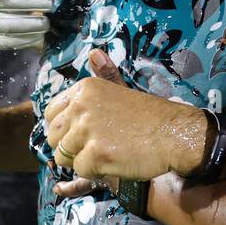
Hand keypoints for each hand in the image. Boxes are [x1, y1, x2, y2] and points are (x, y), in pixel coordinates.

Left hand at [45, 49, 202, 193]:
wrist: (175, 134)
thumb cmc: (151, 116)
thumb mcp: (122, 89)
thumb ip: (104, 75)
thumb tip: (94, 52)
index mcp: (84, 89)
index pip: (50, 114)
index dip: (64, 129)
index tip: (83, 133)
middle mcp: (81, 106)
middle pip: (53, 137)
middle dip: (70, 147)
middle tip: (97, 146)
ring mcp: (87, 130)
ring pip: (63, 156)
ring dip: (82, 160)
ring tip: (106, 154)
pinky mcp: (95, 154)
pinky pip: (80, 171)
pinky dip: (95, 172)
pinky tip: (114, 162)